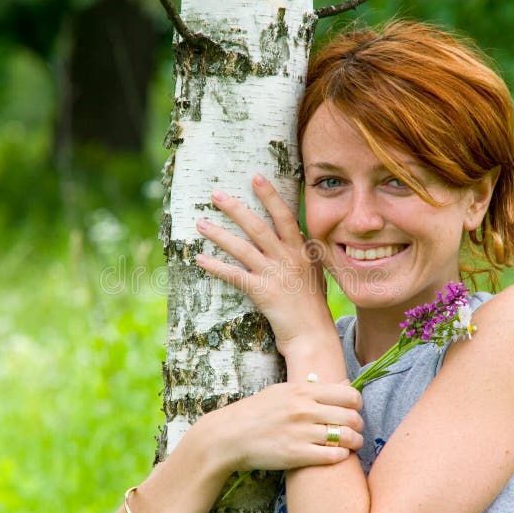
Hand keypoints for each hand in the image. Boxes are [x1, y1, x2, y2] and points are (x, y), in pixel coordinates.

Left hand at [195, 174, 334, 352]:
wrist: (313, 335)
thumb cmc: (312, 307)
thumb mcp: (313, 274)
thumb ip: (302, 254)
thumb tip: (295, 238)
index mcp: (301, 251)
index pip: (284, 216)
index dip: (270, 195)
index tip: (255, 177)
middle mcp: (288, 258)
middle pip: (258, 226)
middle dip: (235, 208)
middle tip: (215, 194)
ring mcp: (275, 274)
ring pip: (242, 248)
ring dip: (219, 235)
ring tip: (200, 224)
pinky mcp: (263, 292)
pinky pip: (234, 275)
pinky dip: (216, 267)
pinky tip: (200, 259)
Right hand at [202, 381, 363, 472]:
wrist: (229, 436)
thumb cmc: (256, 412)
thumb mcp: (282, 391)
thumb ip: (313, 387)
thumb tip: (344, 382)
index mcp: (302, 390)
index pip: (348, 394)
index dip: (357, 404)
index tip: (354, 410)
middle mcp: (305, 409)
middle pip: (351, 417)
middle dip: (358, 425)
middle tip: (355, 430)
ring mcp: (301, 432)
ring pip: (346, 437)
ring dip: (354, 442)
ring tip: (352, 444)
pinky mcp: (297, 455)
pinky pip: (332, 456)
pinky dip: (341, 457)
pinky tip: (338, 456)